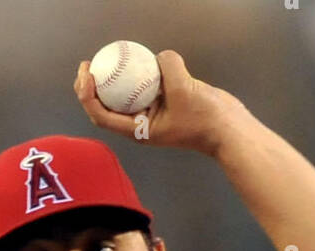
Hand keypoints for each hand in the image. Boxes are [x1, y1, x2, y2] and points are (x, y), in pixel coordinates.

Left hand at [74, 50, 245, 156]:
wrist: (227, 128)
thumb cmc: (205, 119)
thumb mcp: (183, 89)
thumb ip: (167, 67)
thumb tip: (158, 56)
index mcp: (138, 130)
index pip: (102, 116)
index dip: (88, 96)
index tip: (87, 75)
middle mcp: (140, 123)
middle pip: (105, 107)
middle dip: (91, 87)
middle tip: (88, 65)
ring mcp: (150, 113)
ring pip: (122, 96)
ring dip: (111, 80)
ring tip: (105, 58)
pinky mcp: (162, 103)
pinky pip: (141, 86)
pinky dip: (135, 73)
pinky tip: (135, 57)